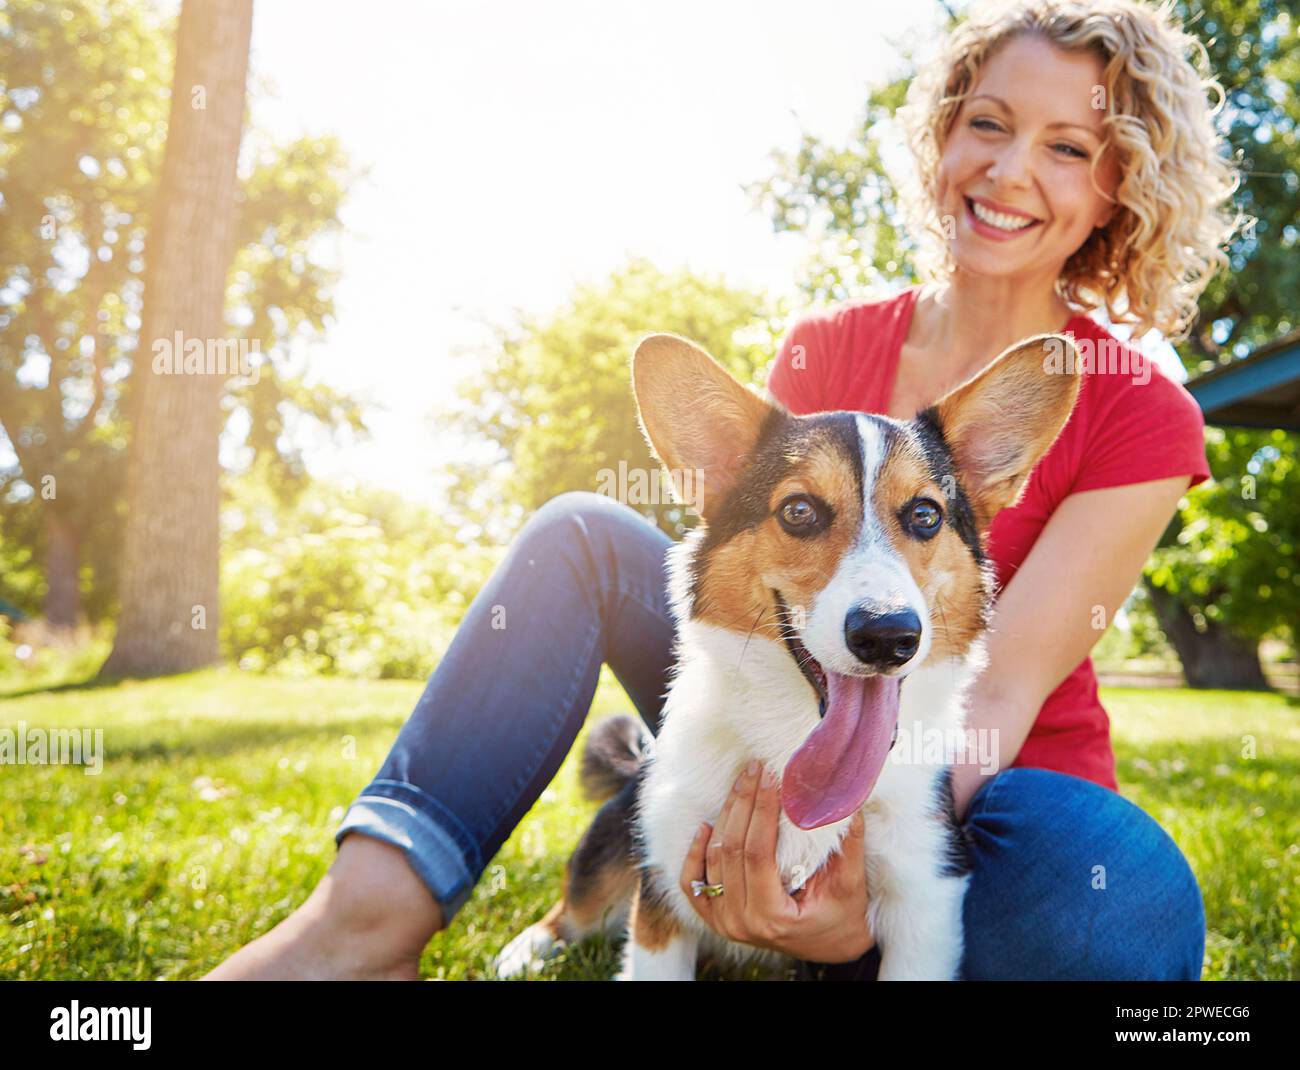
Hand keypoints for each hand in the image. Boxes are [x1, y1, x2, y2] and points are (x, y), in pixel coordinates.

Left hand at [678, 759, 874, 964]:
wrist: (830, 947)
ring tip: (740, 785)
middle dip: (743, 803)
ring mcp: (724, 922)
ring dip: (725, 817)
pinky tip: (705, 825)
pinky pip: (693, 883)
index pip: (758, 853)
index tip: (770, 778)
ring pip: (713, 859)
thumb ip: (849, 846)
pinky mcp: (716, 917)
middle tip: (754, 770)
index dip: (761, 811)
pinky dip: (695, 853)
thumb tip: (848, 802)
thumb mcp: (851, 885)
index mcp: (773, 916)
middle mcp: (741, 922)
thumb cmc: (843, 917)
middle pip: (731, 850)